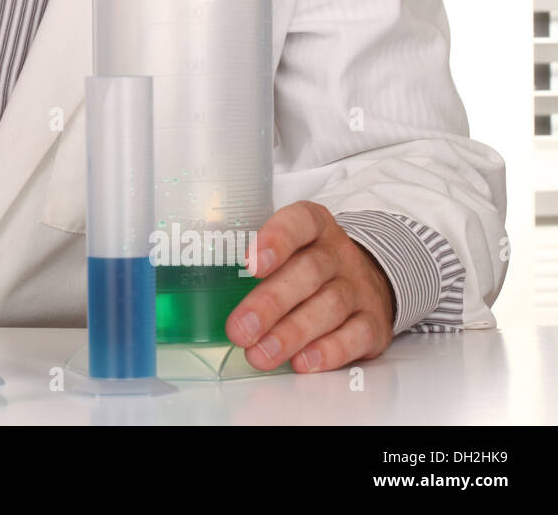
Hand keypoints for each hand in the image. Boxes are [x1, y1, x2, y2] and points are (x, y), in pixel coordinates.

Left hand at [225, 201, 395, 372]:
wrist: (369, 281)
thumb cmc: (310, 266)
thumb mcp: (288, 251)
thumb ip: (257, 266)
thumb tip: (209, 299)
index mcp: (315, 227)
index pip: (300, 221)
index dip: (276, 240)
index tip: (250, 264)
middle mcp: (339, 254)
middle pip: (308, 273)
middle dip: (270, 303)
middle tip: (240, 329)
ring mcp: (360, 288)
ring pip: (329, 307)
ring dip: (291, 334)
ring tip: (260, 354)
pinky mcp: (374, 322)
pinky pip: (356, 336)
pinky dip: (328, 352)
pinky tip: (302, 362)